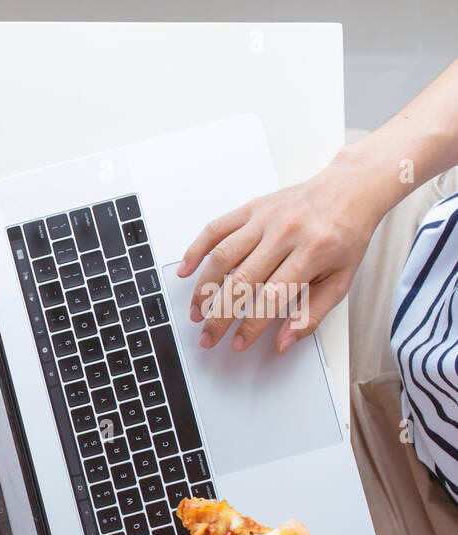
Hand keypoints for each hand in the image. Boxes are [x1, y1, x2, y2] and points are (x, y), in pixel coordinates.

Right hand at [177, 161, 380, 353]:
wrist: (350, 189)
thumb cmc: (345, 236)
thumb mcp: (340, 280)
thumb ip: (312, 314)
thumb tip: (284, 342)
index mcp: (313, 251)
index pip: (272, 298)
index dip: (250, 326)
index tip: (237, 343)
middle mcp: (286, 232)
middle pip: (241, 282)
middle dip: (219, 316)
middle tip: (207, 337)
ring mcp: (265, 218)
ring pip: (222, 257)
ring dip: (204, 289)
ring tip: (196, 312)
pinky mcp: (251, 208)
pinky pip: (215, 229)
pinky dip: (196, 250)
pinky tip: (185, 271)